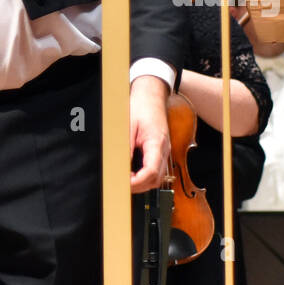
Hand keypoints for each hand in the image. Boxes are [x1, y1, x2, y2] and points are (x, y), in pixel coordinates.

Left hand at [129, 74, 170, 192]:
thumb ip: (125, 149)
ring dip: (141, 183)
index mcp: (157, 143)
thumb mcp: (128, 128)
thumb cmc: (140, 109)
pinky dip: (144, 176)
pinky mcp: (160, 152)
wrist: (151, 97)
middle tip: (120, 185)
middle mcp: (164, 150)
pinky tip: (131, 174)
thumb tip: (119, 167)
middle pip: (156, 179)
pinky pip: (155, 171)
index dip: (137, 182)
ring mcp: (164, 152)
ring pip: (157, 178)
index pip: (151, 171)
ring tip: (124, 180)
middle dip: (138, 186)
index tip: (123, 184)